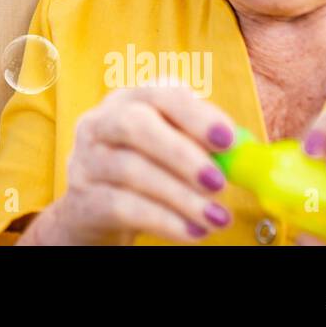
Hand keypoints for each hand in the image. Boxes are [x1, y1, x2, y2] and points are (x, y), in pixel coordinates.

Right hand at [27, 86, 238, 244]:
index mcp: (128, 101)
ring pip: (131, 170)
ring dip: (181, 196)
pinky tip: (192, 232)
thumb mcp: (170, 150)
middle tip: (219, 183)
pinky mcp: (82, 198)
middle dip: (181, 154)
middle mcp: (100, 123)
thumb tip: (243, 155)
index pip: (160, 94)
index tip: (229, 141)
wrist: (94, 208)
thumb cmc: (145, 171)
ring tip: (217, 217)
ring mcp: (86, 160)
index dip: (195, 115)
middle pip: (134, 125)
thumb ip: (202, 146)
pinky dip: (164, 221)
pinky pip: (122, 207)